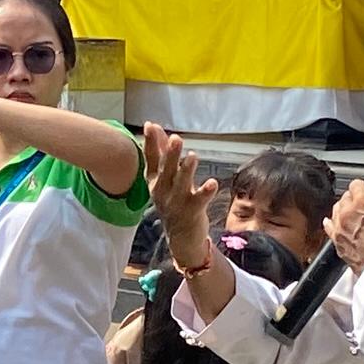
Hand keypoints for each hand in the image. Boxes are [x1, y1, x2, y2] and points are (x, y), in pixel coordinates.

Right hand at [142, 127, 211, 250]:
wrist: (181, 237)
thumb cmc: (173, 202)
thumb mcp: (164, 178)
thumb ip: (161, 152)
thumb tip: (154, 126)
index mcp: (155, 181)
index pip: (151, 159)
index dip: (150, 143)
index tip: (150, 126)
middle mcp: (163, 191)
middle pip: (167, 170)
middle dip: (171, 154)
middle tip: (176, 138)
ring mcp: (177, 202)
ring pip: (182, 183)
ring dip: (187, 170)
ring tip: (193, 156)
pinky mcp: (193, 211)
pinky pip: (200, 200)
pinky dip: (206, 191)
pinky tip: (213, 183)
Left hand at [328, 184, 363, 269]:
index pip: (357, 184)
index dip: (363, 187)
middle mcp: (347, 213)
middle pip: (344, 197)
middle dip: (353, 199)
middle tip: (363, 206)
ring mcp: (339, 228)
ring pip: (335, 210)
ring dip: (344, 211)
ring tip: (353, 215)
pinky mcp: (336, 243)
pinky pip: (329, 227)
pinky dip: (333, 224)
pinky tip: (335, 224)